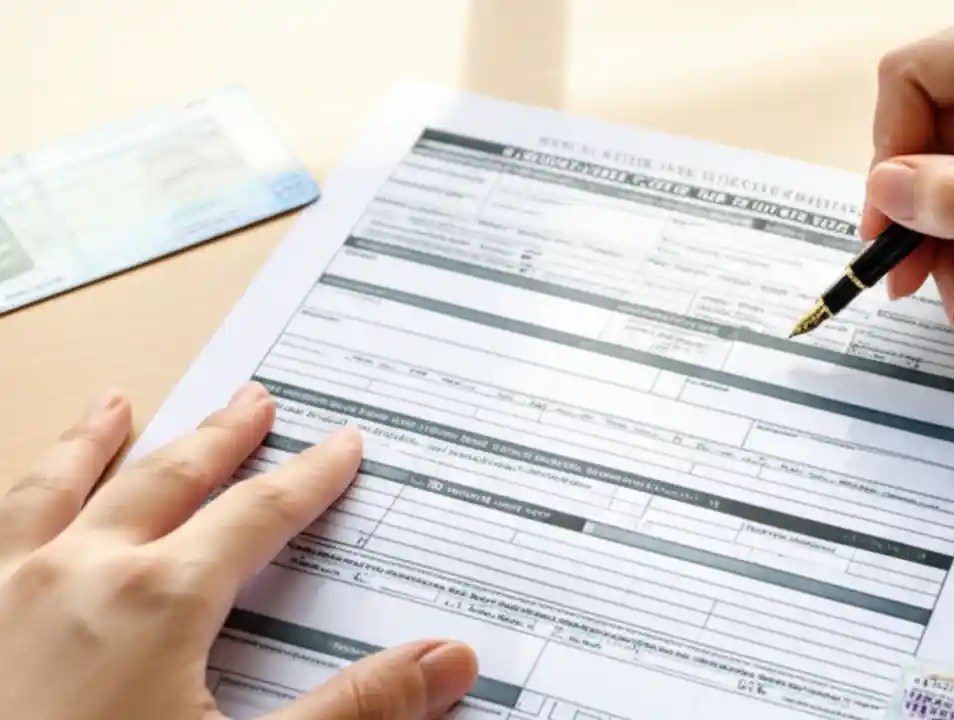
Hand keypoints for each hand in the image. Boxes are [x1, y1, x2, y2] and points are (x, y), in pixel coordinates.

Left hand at [0, 383, 477, 719]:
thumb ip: (353, 710)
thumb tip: (447, 659)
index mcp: (157, 601)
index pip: (258, 515)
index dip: (310, 477)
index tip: (341, 445)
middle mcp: (76, 575)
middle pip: (167, 480)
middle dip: (219, 438)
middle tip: (252, 402)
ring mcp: (2, 592)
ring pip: (58, 488)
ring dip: (95, 442)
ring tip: (114, 405)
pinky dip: (21, 493)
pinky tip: (23, 498)